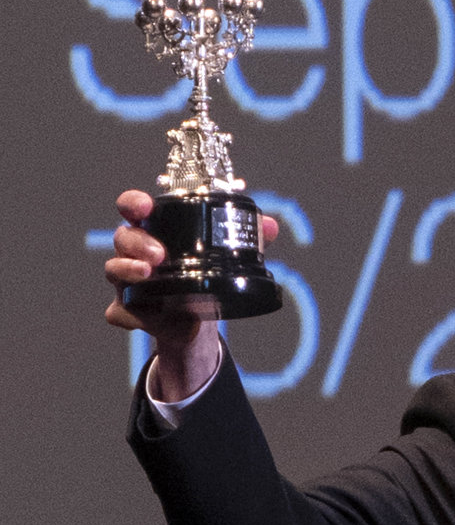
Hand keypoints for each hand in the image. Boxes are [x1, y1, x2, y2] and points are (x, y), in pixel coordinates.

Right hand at [103, 190, 277, 402]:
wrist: (194, 322)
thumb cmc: (202, 279)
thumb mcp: (225, 259)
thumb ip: (247, 240)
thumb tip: (270, 227)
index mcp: (155, 231)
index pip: (133, 208)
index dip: (134, 202)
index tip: (145, 206)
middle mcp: (135, 252)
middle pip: (123, 237)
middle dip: (137, 242)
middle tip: (159, 254)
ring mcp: (128, 281)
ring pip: (114, 269)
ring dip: (127, 270)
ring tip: (148, 273)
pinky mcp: (129, 310)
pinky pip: (117, 312)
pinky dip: (126, 313)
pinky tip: (141, 317)